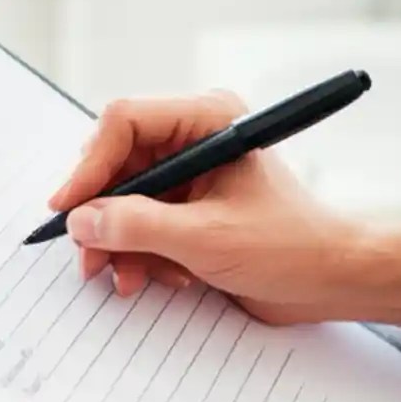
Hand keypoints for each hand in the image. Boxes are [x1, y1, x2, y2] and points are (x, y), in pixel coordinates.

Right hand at [49, 91, 359, 324]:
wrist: (332, 281)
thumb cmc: (292, 247)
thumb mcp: (205, 238)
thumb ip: (138, 227)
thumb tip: (81, 221)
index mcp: (207, 120)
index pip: (124, 122)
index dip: (90, 165)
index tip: (68, 208)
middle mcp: (193, 138)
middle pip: (116, 164)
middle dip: (102, 216)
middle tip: (90, 256)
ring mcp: (188, 174)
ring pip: (121, 200)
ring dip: (118, 244)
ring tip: (127, 278)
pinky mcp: (186, 208)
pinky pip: (138, 224)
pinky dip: (138, 255)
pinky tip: (158, 278)